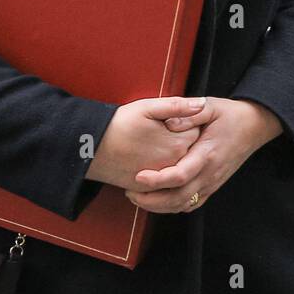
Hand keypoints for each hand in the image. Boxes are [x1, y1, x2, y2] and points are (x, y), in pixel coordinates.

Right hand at [86, 97, 209, 191]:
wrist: (90, 149)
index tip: (174, 118)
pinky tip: (153, 158)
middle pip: (192, 152)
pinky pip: (167, 183)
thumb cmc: (119, 124)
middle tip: (165, 131)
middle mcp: (174, 166)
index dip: (189, 122)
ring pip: (181, 167)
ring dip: (177, 157)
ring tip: (157, 144)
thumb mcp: (148, 108)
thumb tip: (203, 104)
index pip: (198, 132)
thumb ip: (177, 106)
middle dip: (184, 140)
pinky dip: (166, 173)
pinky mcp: (150, 189)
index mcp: (177, 144)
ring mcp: (162, 181)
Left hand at [125, 98, 281, 213]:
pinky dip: (173, 207)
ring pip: (183, 205)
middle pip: (178, 198)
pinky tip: (159, 200)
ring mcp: (213, 182)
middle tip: (130, 193)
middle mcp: (210, 173)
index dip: (157, 180)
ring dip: (160, 207)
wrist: (255, 125)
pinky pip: (192, 204)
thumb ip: (188, 113)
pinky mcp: (214, 185)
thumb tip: (168, 124)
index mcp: (207, 154)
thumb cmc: (231, 115)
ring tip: (139, 198)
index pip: (179, 175)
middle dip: (151, 201)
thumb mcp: (210, 106)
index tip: (138, 177)